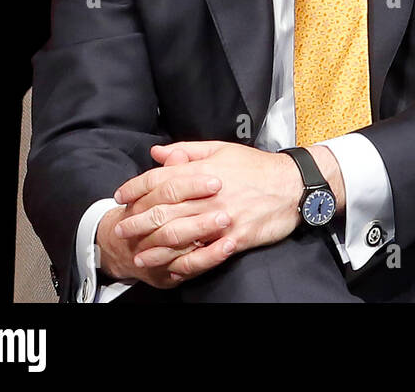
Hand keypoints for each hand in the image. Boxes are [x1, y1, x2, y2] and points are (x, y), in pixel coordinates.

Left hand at [112, 141, 313, 283]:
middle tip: (121, 230)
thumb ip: (188, 150)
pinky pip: (204, 252)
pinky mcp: (235, 237)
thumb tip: (158, 153)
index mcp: (203, 170)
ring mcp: (221, 218)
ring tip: (139, 254)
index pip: (159, 179)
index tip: (121, 196)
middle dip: (137, 222)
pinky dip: (185, 261)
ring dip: (154, 246)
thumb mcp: (223, 149)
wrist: (293, 185)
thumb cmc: (258, 167)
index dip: (135, 187)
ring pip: (178, 234)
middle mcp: (208, 195)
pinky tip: (172, 266)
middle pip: (162, 210)